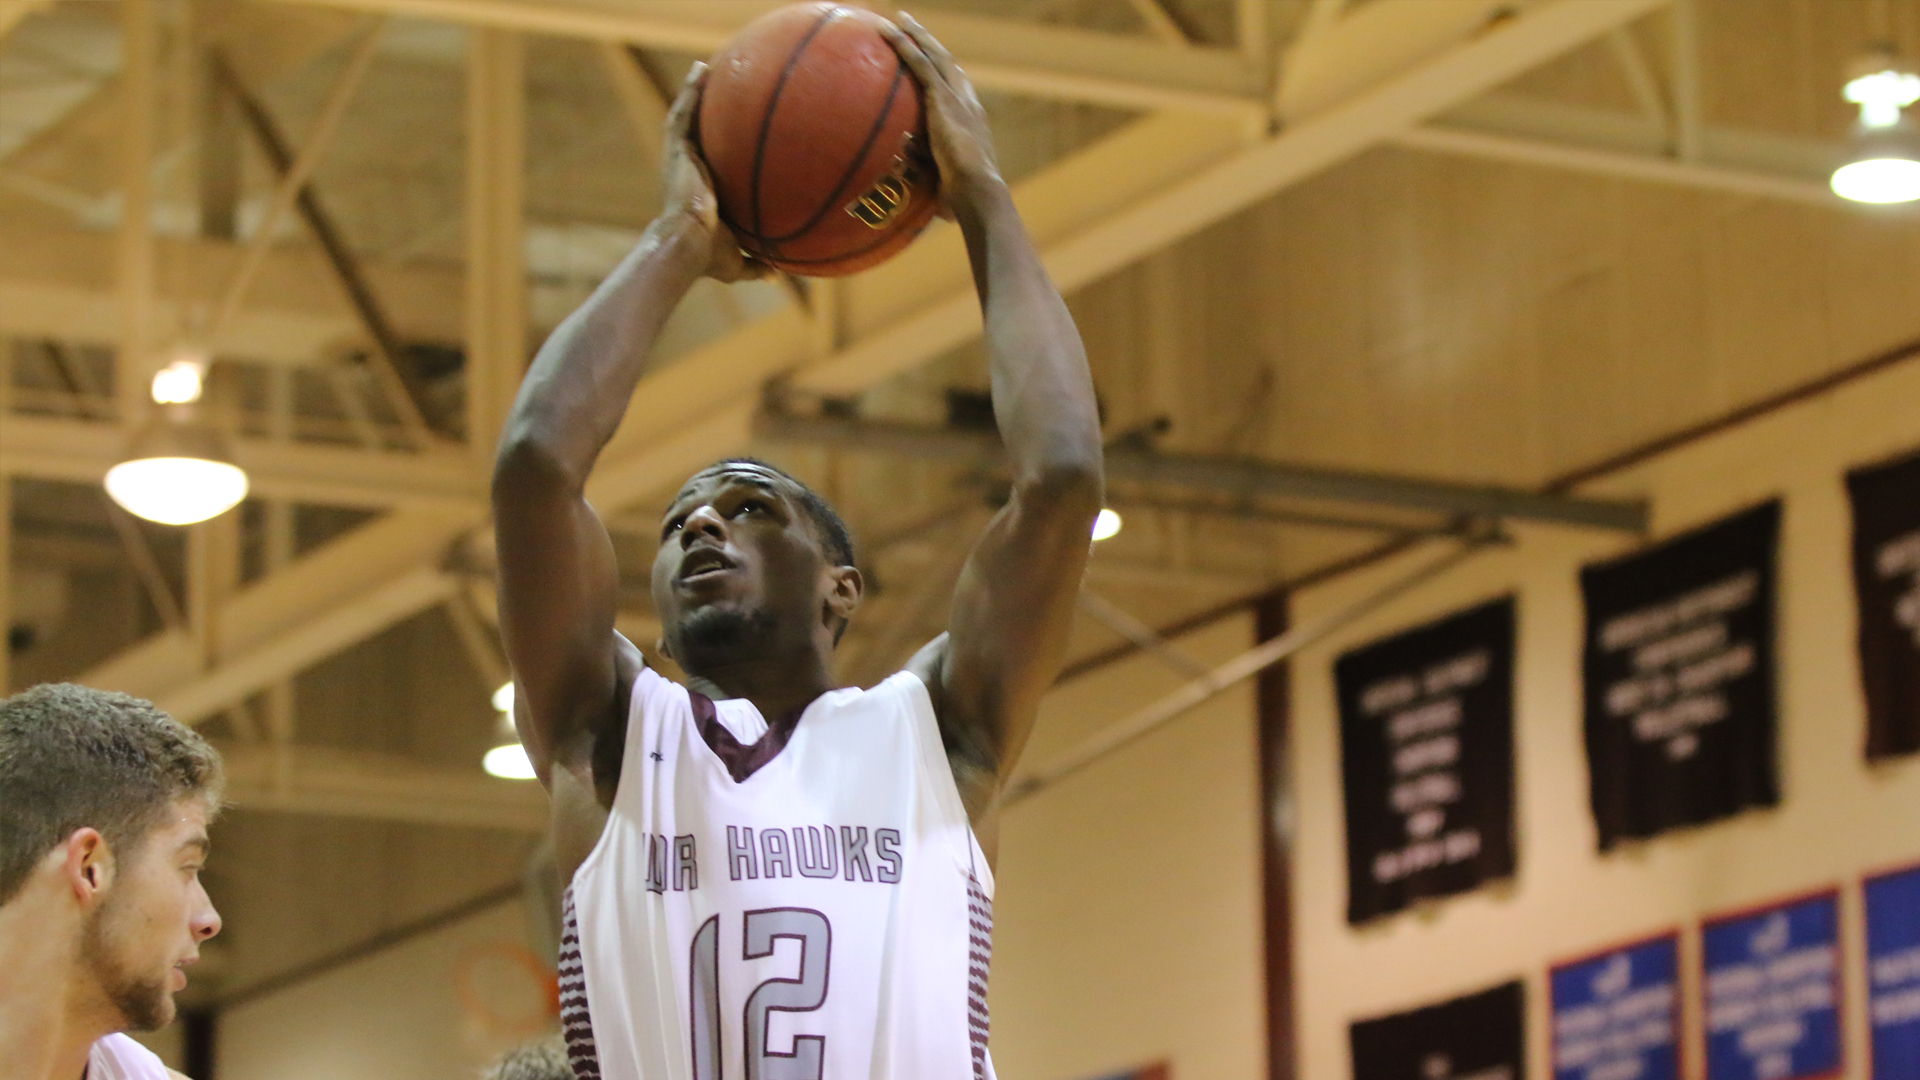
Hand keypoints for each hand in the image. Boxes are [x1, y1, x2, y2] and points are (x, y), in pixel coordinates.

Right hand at [659, 63, 768, 282]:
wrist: (686, 246)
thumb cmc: (707, 257)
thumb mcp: (738, 263)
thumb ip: (757, 266)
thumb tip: (776, 277)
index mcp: (701, 191)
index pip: (711, 163)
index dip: (719, 147)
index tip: (735, 133)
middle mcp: (688, 170)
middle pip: (697, 134)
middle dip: (706, 112)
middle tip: (723, 91)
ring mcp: (680, 159)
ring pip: (686, 118)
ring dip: (695, 93)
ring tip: (707, 68)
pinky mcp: (676, 151)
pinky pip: (683, 114)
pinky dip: (691, 92)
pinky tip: (702, 71)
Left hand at [881, 12, 1004, 215]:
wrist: (976, 190)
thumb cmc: (961, 200)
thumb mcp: (941, 184)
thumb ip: (924, 172)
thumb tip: (903, 169)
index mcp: (971, 123)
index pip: (956, 92)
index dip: (945, 75)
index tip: (932, 64)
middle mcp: (967, 103)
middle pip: (947, 65)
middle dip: (931, 45)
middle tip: (913, 29)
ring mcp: (957, 98)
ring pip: (935, 56)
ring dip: (917, 35)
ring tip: (899, 18)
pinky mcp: (944, 98)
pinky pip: (921, 64)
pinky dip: (905, 45)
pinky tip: (888, 31)